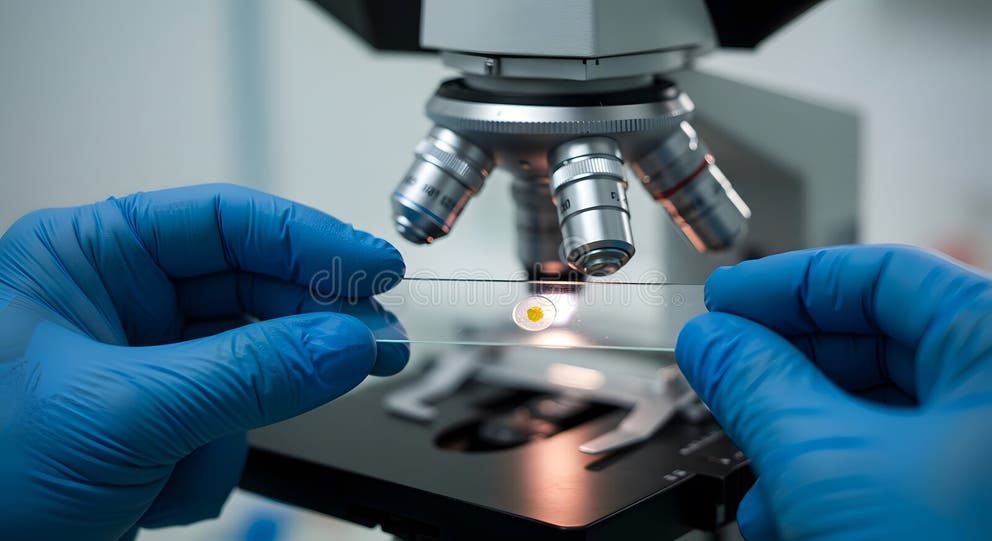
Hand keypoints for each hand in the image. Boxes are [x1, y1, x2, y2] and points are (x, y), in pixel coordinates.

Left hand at [0, 184, 408, 539]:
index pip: (223, 222)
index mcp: (86, 259)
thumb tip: (347, 342)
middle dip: (306, 328)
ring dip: (242, 417)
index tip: (373, 268)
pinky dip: (214, 463)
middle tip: (372, 348)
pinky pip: (233, 421)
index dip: (307, 239)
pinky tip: (160, 491)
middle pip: (251, 289)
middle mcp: (118, 304)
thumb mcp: (118, 412)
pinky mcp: (161, 425)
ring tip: (202, 456)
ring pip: (251, 364)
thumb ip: (247, 373)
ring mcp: (144, 368)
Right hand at [676, 245, 991, 540]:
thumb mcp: (828, 464)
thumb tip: (711, 342)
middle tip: (723, 368)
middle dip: (785, 363)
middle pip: (879, 339)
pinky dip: (837, 469)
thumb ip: (756, 388)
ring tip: (750, 457)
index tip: (725, 299)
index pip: (881, 274)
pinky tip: (789, 501)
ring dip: (800, 427)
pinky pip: (902, 457)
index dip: (786, 283)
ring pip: (884, 405)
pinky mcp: (976, 495)